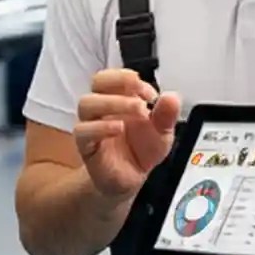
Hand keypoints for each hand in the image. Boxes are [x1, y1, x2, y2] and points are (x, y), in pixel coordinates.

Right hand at [74, 69, 180, 199]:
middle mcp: (103, 108)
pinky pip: (83, 131)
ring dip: (112, 102)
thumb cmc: (142, 151)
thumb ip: (167, 115)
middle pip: (97, 81)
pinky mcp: (86, 145)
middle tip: (142, 97)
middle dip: (119, 82)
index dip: (130, 78)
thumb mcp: (162, 133)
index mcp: (120, 98)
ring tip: (137, 111)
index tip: (150, 93)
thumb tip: (171, 97)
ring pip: (86, 103)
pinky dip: (101, 127)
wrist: (132, 179)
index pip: (115, 76)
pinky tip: (119, 128)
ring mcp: (92, 125)